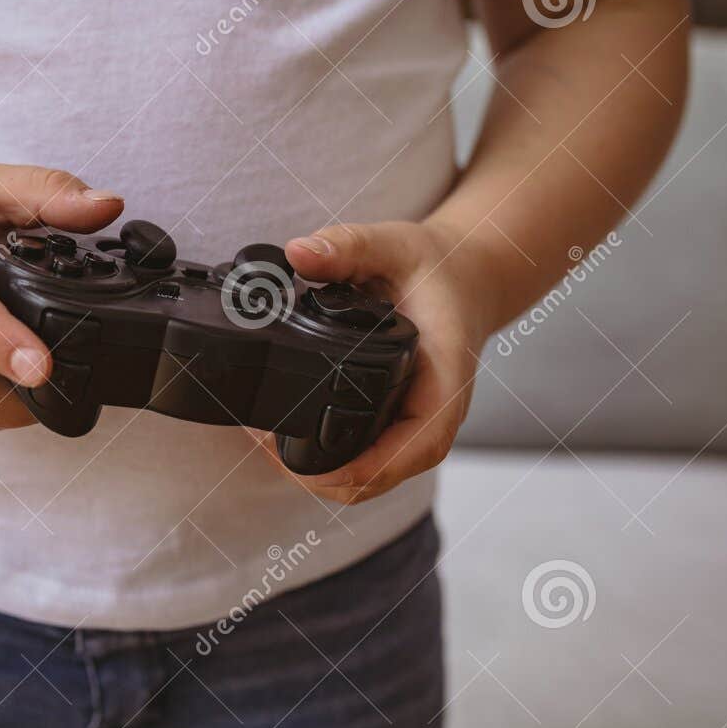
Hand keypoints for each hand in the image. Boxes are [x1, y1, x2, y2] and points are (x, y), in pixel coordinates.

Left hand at [266, 220, 497, 504]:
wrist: (466, 279)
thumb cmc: (439, 269)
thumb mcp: (396, 245)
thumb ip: (349, 246)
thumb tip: (299, 251)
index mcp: (441, 389)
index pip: (400, 456)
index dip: (345, 470)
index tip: (291, 457)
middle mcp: (431, 420)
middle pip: (372, 481)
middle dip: (313, 474)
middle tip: (260, 441)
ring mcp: (413, 430)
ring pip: (364, 479)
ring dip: (316, 472)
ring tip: (264, 440)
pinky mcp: (397, 427)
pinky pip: (363, 461)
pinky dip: (326, 459)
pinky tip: (287, 435)